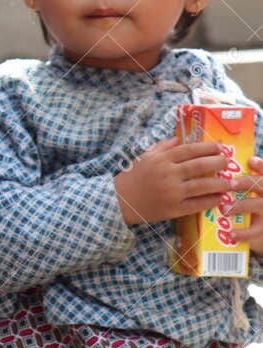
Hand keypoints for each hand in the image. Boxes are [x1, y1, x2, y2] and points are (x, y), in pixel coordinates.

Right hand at [114, 138, 234, 225]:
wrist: (119, 202)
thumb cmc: (131, 177)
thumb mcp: (144, 157)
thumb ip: (162, 147)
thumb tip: (179, 138)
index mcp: (162, 159)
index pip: (190, 150)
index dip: (207, 148)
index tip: (220, 147)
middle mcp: (168, 174)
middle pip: (200, 166)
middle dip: (218, 163)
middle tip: (227, 162)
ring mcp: (171, 193)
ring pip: (201, 186)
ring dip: (219, 184)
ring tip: (230, 183)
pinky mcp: (172, 209)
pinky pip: (195, 205)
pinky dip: (209, 201)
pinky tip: (218, 199)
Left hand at [233, 156, 262, 253]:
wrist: (260, 231)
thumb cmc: (250, 208)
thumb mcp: (249, 194)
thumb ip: (240, 183)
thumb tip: (225, 167)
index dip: (261, 166)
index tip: (250, 161)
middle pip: (262, 185)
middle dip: (247, 183)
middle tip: (230, 184)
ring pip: (258, 205)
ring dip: (240, 206)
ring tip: (224, 209)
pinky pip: (254, 232)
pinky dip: (242, 233)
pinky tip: (230, 233)